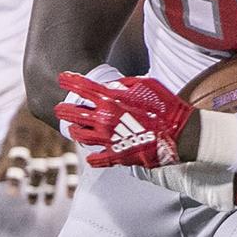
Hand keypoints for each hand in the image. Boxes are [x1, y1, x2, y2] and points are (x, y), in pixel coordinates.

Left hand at [0, 108, 82, 204]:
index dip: (15, 176)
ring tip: (45, 202)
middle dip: (34, 187)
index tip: (12, 194)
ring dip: (50, 187)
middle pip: (37, 168)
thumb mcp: (12, 131)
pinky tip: (69, 194)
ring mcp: (57, 140)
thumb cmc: (28, 113)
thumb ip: (4, 157)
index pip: (17, 157)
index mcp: (23, 133)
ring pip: (54, 168)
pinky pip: (72, 163)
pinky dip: (72, 179)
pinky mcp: (70, 141)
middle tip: (31, 202)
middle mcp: (40, 138)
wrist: (52, 90)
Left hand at [55, 70, 191, 169]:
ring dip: (74, 131)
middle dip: (63, 109)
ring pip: (81, 136)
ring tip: (72, 129)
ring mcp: (109, 138)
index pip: (83, 87)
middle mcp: (105, 118)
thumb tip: (110, 84)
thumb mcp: (145, 85)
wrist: (179, 133)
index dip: (69, 81)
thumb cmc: (165, 105)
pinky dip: (92, 157)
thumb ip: (123, 84)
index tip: (61, 78)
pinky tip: (89, 156)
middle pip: (74, 113)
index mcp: (111, 99)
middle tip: (58, 108)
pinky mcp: (117, 155)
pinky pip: (98, 158)